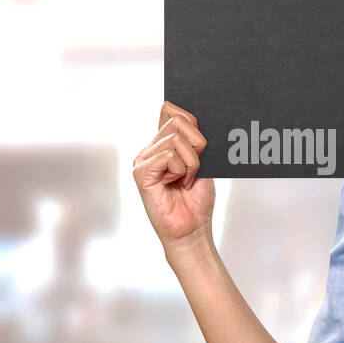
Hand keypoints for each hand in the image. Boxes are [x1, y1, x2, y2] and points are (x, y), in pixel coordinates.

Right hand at [133, 101, 214, 252]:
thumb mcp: (202, 163)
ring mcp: (143, 160)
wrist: (192, 230)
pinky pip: (169, 156)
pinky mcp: (141, 173)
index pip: (171, 112)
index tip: (200, 139)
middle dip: (197, 145)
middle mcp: (150, 150)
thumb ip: (193, 139)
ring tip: (186, 180)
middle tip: (196, 169)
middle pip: (177, 123)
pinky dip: (181, 170)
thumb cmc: (196, 201)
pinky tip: (177, 184)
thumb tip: (184, 114)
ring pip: (175, 140)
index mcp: (163, 145)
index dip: (189, 118)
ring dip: (192, 163)